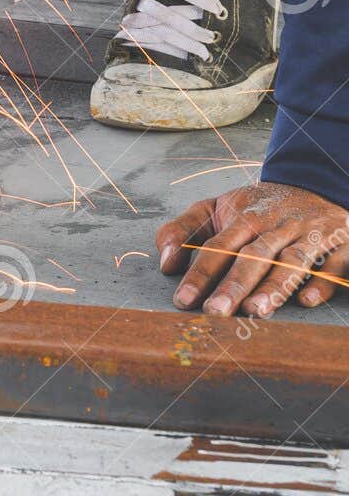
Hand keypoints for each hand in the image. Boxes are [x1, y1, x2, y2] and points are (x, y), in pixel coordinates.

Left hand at [156, 182, 348, 315]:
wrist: (316, 184)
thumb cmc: (258, 208)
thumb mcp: (215, 208)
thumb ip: (183, 230)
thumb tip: (166, 264)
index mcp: (245, 218)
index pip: (218, 247)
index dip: (200, 274)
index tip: (183, 300)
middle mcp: (278, 226)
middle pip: (254, 256)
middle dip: (234, 285)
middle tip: (215, 311)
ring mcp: (312, 235)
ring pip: (293, 260)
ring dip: (275, 285)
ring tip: (256, 310)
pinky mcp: (343, 244)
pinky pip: (337, 263)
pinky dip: (325, 281)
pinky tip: (307, 300)